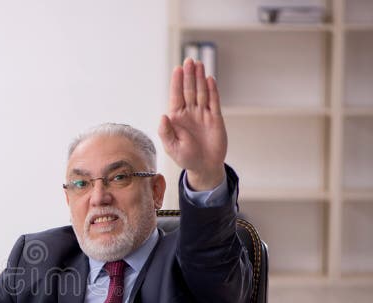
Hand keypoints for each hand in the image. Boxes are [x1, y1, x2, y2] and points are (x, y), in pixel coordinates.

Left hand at [158, 58, 226, 190]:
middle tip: (189, 60)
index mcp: (176, 118)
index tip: (178, 69)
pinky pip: (214, 101)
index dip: (177, 82)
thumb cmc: (185, 158)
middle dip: (189, 75)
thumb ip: (166, 132)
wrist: (204, 167)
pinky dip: (212, 90)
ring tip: (199, 64)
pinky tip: (210, 79)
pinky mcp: (215, 118)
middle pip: (189, 90)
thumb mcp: (172, 147)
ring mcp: (202, 114)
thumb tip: (162, 115)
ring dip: (200, 79)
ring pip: (201, 92)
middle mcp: (189, 113)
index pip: (176, 96)